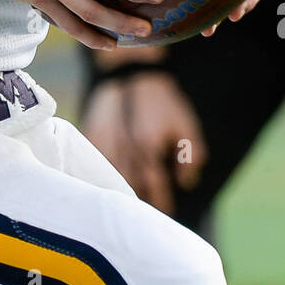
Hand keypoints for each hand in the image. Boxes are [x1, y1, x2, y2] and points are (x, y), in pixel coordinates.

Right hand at [82, 69, 206, 213]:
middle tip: (149, 210)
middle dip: (141, 200)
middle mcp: (126, 148)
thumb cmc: (163, 101)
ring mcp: (107, 142)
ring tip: (130, 202)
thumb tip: (188, 183)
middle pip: (132, 186)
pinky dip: (103, 177)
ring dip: (122, 190)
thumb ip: (192, 155)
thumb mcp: (185, 125)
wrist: (133, 73)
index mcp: (149, 146)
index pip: (155, 184)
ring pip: (112, 178)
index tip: (167, 210)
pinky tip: (109, 183)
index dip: (162, 200)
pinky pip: (96, 165)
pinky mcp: (93, 136)